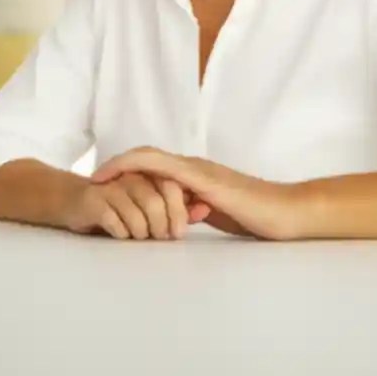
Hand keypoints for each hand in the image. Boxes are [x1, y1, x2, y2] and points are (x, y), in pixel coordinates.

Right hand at [60, 172, 210, 239]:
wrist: (75, 202)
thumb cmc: (118, 207)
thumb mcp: (152, 207)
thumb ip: (178, 207)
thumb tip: (203, 211)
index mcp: (147, 173)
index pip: (171, 187)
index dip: (178, 212)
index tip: (178, 234)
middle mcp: (130, 176)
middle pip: (154, 202)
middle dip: (160, 226)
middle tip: (160, 239)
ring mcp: (111, 187)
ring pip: (136, 213)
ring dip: (141, 232)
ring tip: (139, 237)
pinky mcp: (93, 200)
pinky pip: (114, 220)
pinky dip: (121, 232)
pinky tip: (121, 235)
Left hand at [92, 147, 306, 239]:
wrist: (285, 212)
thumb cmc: (255, 215)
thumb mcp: (215, 213)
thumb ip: (194, 210)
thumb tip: (174, 219)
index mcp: (195, 176)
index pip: (155, 166)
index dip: (128, 170)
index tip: (106, 183)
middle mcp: (192, 167)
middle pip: (145, 157)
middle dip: (117, 165)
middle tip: (91, 178)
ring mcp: (197, 169)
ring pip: (150, 158)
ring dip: (122, 166)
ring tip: (97, 179)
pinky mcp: (203, 178)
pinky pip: (164, 167)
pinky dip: (138, 168)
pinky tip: (121, 178)